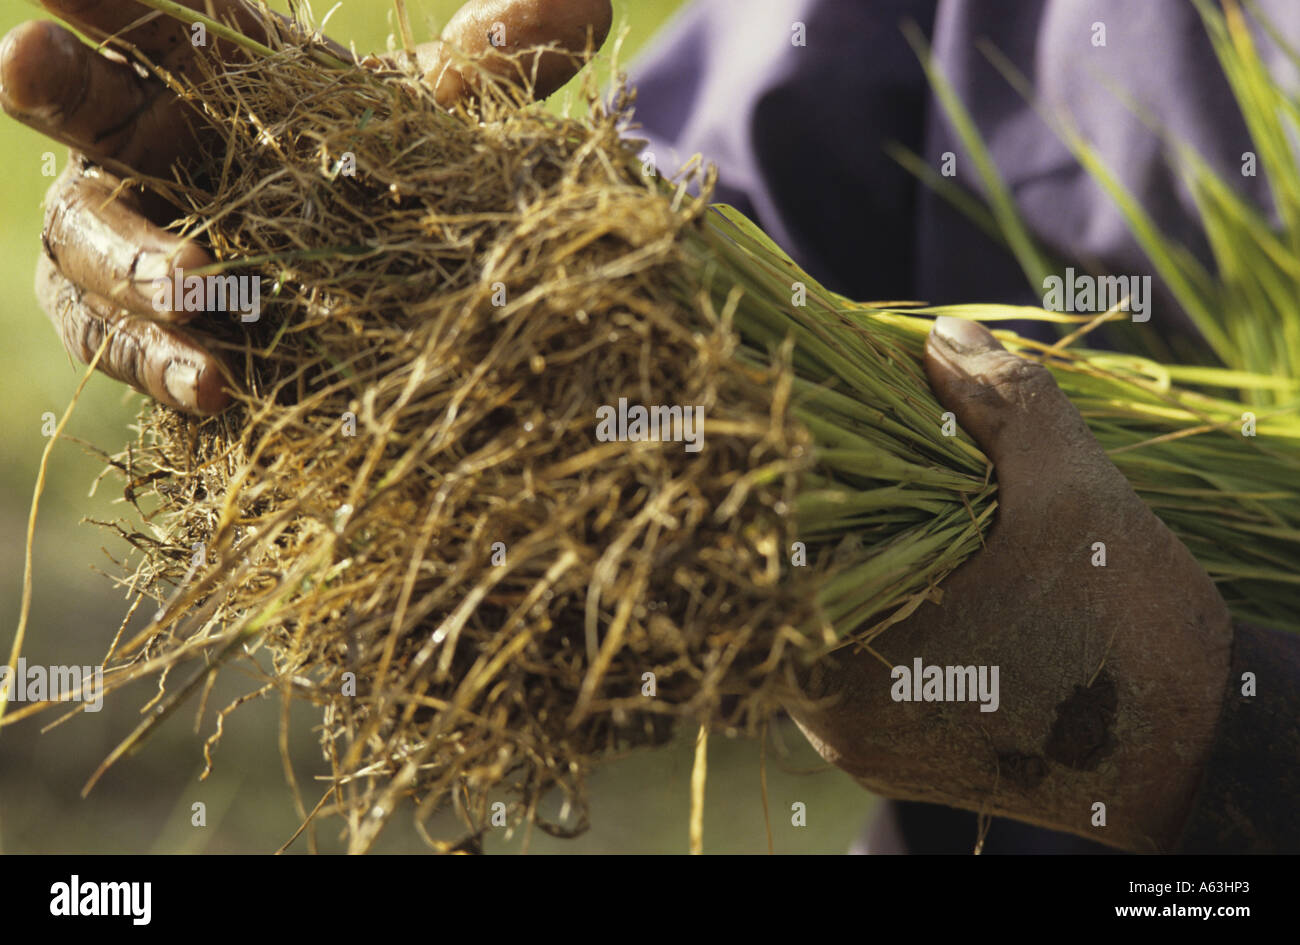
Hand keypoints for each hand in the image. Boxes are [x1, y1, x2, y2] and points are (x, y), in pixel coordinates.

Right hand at [0, 0, 611, 414]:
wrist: (389, 306)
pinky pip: (132, 353)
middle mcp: (165, 160)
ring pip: (93, 248)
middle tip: (24, 55)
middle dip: (59, 86)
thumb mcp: (450, 127)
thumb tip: (587, 2)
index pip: (170, 23)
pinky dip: (166, 366)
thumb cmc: (401, 191)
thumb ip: (505, 60)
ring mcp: (147, 255)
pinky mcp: (156, 343)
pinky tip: (216, 387)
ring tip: (197, 284)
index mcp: (228, 88)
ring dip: (133, 264)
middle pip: (92, 118)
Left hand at [790, 316, 1232, 852]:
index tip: (798, 412)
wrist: (1197, 753)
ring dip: (847, 553)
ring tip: (880, 483)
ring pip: (821, 622)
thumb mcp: (1077, 499)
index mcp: (847, 673)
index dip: (775, 475)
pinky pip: (855, 655)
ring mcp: (861, 741)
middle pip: (785, 591)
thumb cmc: (1136, 639)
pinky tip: (913, 546)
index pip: (766, 557)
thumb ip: (1005, 407)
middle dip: (814, 510)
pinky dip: (876, 596)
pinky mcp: (895, 746)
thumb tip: (944, 335)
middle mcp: (832, 724)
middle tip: (838, 432)